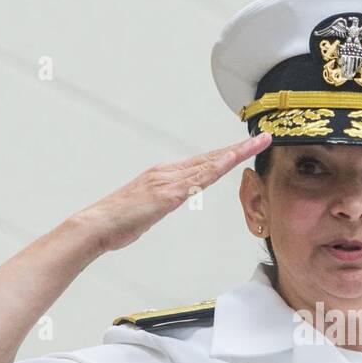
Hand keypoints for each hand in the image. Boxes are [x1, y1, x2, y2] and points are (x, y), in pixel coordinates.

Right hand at [75, 131, 272, 252]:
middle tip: (265, 136)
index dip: (228, 153)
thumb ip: (164, 202)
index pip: (204, 162)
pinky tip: (230, 160)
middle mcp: (168, 173)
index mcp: (165, 176)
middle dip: (240, 147)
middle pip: (212, 157)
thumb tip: (172, 201)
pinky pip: (196, 180)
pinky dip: (215, 167)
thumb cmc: (119, 223)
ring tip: (258, 142)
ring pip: (208, 163)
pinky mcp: (165, 194)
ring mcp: (167, 181)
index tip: (248, 146)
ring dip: (235, 151)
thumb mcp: (149, 211)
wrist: (95, 226)